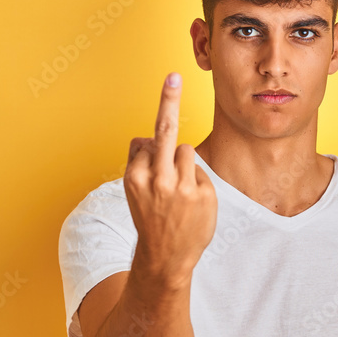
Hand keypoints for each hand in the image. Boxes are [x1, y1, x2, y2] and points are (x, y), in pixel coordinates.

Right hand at [123, 72, 216, 281]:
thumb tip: (148, 139)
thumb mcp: (135, 192)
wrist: (165, 259)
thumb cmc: (151, 219)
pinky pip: (200, 170)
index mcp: (134, 177)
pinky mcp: (202, 194)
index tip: (166, 84)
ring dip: (182, 165)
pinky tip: (189, 203)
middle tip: (172, 77)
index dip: (149, 148)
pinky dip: (196, 181)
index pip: (145, 143)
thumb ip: (141, 164)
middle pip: (164, 131)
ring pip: (185, 150)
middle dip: (167, 102)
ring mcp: (181, 187)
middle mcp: (156, 179)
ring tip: (176, 193)